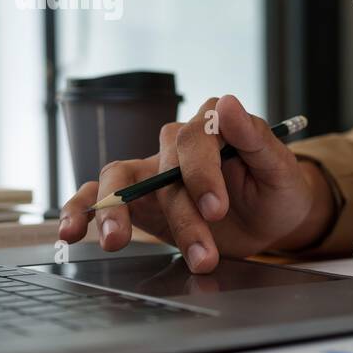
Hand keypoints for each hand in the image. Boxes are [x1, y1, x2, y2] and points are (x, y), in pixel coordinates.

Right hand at [58, 95, 334, 272]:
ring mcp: (152, 171)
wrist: (270, 221)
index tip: (216, 209)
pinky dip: (81, 211)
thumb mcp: (281, 168)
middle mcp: (177, 144)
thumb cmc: (277, 190)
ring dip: (116, 213)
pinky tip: (71, 232)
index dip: (202, 173)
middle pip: (163, 170)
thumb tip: (228, 101)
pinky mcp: (137, 199)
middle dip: (179, 214)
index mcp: (212, 126)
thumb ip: (255, 137)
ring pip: (121, 181)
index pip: (194, 137)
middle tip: (200, 251)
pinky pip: (98, 198)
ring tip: (114, 242)